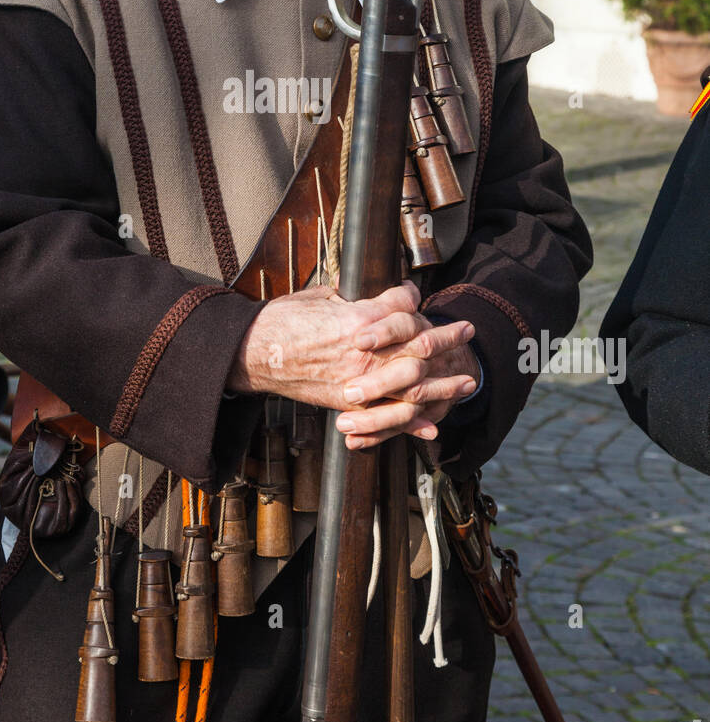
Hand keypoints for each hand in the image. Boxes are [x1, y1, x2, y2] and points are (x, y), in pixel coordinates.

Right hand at [227, 280, 477, 447]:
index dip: (412, 298)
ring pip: (414, 384)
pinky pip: (386, 417)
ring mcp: (358, 380)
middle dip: (447, 337)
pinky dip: (411, 423)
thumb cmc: (283, 320)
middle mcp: (365, 351)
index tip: (416, 297)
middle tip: (467, 332)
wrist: (254, 352)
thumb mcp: (321, 298)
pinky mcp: (346, 404)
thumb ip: (352, 299)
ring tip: (468, 380)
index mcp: (359, 318)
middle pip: (420, 344)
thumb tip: (370, 296)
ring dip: (444, 383)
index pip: (403, 306)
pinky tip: (433, 424)